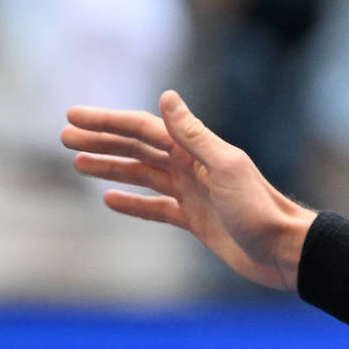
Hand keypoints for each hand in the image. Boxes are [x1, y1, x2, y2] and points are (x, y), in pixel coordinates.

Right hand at [63, 92, 313, 290]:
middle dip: (102, 140)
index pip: (144, 129)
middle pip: (139, 148)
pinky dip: (134, 203)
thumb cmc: (262, 209)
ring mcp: (194, 195)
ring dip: (111, 167)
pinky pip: (157, 208)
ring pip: (143, 175)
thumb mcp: (227, 167)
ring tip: (77, 163)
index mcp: (198, 151)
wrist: (286, 251)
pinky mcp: (196, 222)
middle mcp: (194, 168)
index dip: (108, 122)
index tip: (72, 117)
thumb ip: (194, 135)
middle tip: (62, 137)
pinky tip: (109, 199)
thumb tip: (167, 97)